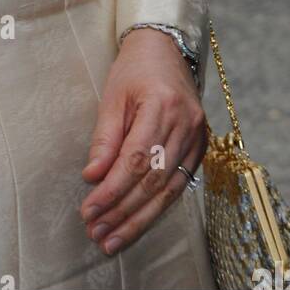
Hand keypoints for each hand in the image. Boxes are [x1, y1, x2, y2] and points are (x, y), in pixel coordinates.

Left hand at [79, 28, 207, 255]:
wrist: (165, 49)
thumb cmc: (133, 70)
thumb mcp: (112, 96)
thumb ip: (105, 138)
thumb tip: (92, 176)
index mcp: (161, 106)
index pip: (135, 160)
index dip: (112, 190)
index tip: (88, 210)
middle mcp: (185, 124)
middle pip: (153, 181)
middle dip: (123, 212)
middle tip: (97, 234)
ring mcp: (197, 137)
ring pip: (168, 189)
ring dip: (139, 218)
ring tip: (112, 239)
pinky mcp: (200, 146)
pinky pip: (179, 185)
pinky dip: (157, 206)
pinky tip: (136, 222)